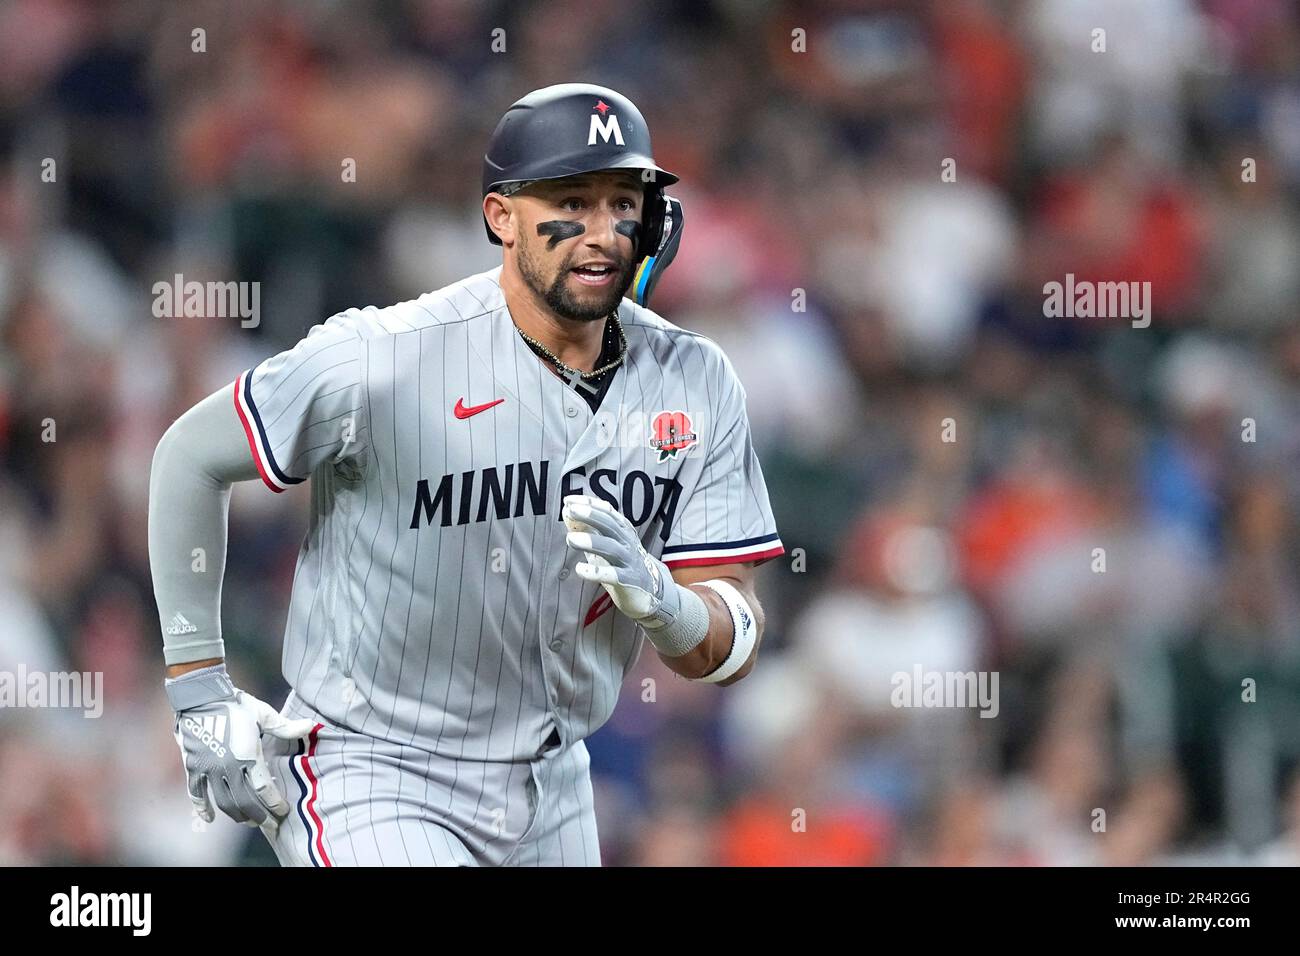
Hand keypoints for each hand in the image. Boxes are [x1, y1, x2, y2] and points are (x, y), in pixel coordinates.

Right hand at [172, 685, 314, 826]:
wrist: (201, 697)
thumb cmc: (236, 705)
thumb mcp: (264, 714)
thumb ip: (286, 727)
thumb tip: (311, 726)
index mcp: (248, 756)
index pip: (264, 790)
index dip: (274, 804)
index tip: (283, 811)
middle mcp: (227, 767)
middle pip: (245, 802)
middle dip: (260, 817)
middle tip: (271, 825)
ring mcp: (208, 769)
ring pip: (224, 802)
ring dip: (237, 815)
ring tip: (248, 822)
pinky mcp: (193, 767)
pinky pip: (196, 794)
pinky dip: (202, 808)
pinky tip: (209, 819)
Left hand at [562, 494, 678, 625]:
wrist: (648, 590)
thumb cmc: (621, 562)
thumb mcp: (605, 543)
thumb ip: (586, 528)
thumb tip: (566, 510)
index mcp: (622, 530)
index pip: (607, 511)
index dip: (589, 504)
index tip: (569, 500)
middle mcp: (627, 542)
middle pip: (610, 525)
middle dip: (591, 516)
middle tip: (571, 511)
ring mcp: (628, 561)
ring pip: (611, 548)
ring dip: (591, 542)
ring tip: (570, 539)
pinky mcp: (627, 580)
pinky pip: (612, 575)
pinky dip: (596, 572)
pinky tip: (580, 569)